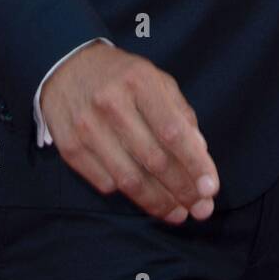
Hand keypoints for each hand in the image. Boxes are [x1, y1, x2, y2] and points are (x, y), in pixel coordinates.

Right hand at [40, 41, 218, 223]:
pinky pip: (105, 183)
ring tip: (178, 213)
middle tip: (201, 209)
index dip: (194, 164)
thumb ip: (180, 113)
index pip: (172, 131)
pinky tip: (145, 196)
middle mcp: (111, 103)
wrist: (67, 66)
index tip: (211, 188)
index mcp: (139, 81)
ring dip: (158, 202)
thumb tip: (199, 154)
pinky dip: (129, 194)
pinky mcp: (69, 148)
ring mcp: (86, 127)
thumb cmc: (122, 76)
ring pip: (129, 179)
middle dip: (182, 190)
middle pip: (153, 160)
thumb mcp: (156, 80)